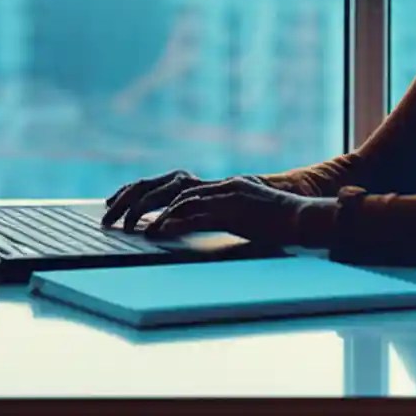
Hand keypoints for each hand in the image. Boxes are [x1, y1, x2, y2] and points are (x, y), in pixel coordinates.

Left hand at [102, 170, 273, 232]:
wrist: (305, 219)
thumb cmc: (278, 224)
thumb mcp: (241, 219)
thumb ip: (217, 218)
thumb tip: (188, 226)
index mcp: (221, 187)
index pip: (172, 184)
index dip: (144, 192)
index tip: (118, 202)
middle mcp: (220, 185)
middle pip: (166, 184)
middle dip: (134, 197)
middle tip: (110, 213)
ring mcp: (226, 194)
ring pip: (176, 196)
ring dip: (149, 212)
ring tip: (129, 227)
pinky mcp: (232, 207)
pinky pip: (195, 211)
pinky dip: (173, 220)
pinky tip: (157, 231)